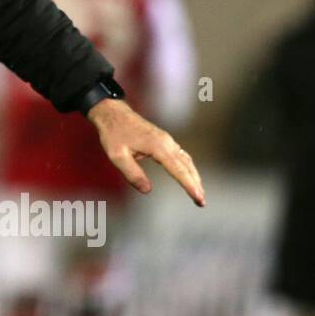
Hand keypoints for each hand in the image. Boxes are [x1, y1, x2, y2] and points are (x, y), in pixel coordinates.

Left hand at [87, 99, 205, 206]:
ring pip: (186, 160)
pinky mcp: (164, 139)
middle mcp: (167, 142)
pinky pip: (181, 155)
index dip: (189, 185)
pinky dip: (188, 168)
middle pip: (187, 166)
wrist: (113, 112)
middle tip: (201, 202)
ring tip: (199, 193)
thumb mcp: (117, 156)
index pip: (178, 170)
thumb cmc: (113, 133)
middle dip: (196, 184)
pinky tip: (189, 175)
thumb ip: (133, 174)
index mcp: (157, 146)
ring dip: (194, 176)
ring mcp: (167, 140)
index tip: (198, 198)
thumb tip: (147, 190)